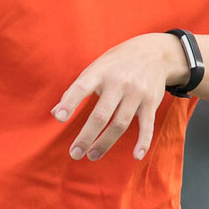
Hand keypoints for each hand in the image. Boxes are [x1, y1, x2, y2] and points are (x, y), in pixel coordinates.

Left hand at [51, 33, 186, 160]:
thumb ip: (75, 91)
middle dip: (86, 136)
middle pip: (101, 115)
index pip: (81, 88)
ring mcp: (136, 93)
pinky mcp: (151, 103)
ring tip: (92, 156)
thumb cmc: (115, 64)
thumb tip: (54, 113)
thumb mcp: (95, 69)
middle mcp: (118, 83)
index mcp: (99, 73)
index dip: (69, 102)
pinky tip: (136, 156)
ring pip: (120, 124)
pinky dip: (143, 142)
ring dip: (105, 143)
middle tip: (75, 153)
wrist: (154, 53)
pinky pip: (147, 126)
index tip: (58, 117)